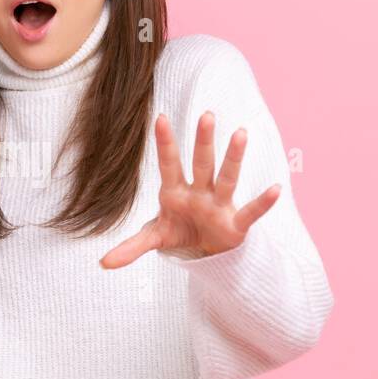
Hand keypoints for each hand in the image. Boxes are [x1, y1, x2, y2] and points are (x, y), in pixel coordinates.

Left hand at [99, 110, 280, 268]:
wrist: (203, 250)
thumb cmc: (179, 232)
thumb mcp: (154, 238)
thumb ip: (131, 247)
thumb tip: (103, 264)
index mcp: (175, 191)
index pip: (169, 164)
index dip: (165, 144)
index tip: (161, 118)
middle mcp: (199, 192)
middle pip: (201, 163)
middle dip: (203, 141)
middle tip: (206, 114)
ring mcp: (218, 205)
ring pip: (227, 178)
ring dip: (233, 158)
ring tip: (241, 133)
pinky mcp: (235, 224)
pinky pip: (250, 212)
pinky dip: (262, 203)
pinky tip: (275, 189)